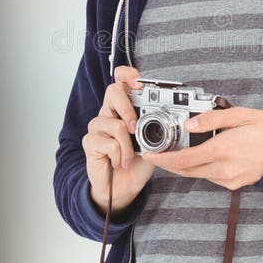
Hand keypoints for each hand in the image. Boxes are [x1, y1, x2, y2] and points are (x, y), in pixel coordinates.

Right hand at [82, 66, 154, 216]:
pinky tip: (119, 162)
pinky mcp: (90, 142)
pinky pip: (109, 143)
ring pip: (115, 124)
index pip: (120, 79)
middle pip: (113, 91)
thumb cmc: (137, 162)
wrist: (124, 187)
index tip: (139, 81)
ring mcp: (97, 127)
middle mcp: (108, 113)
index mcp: (124, 108)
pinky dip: (120, 156)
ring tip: (130, 156)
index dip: (127, 74)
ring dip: (128, 145)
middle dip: (129, 109)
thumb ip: (160, 128)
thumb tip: (172, 117)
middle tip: (135, 128)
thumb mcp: (155, 143)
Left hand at [141, 107, 262, 189]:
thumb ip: (212, 118)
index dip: (163, 159)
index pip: (183, 159)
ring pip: (197, 175)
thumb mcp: (241, 115)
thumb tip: (190, 124)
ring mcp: (229, 179)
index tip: (149, 155)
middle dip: (167, 164)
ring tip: (173, 153)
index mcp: (222, 150)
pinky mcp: (234, 183)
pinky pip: (210, 177)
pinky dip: (199, 168)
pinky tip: (199, 157)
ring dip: (182, 166)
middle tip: (155, 155)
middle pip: (185, 170)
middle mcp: (223, 169)